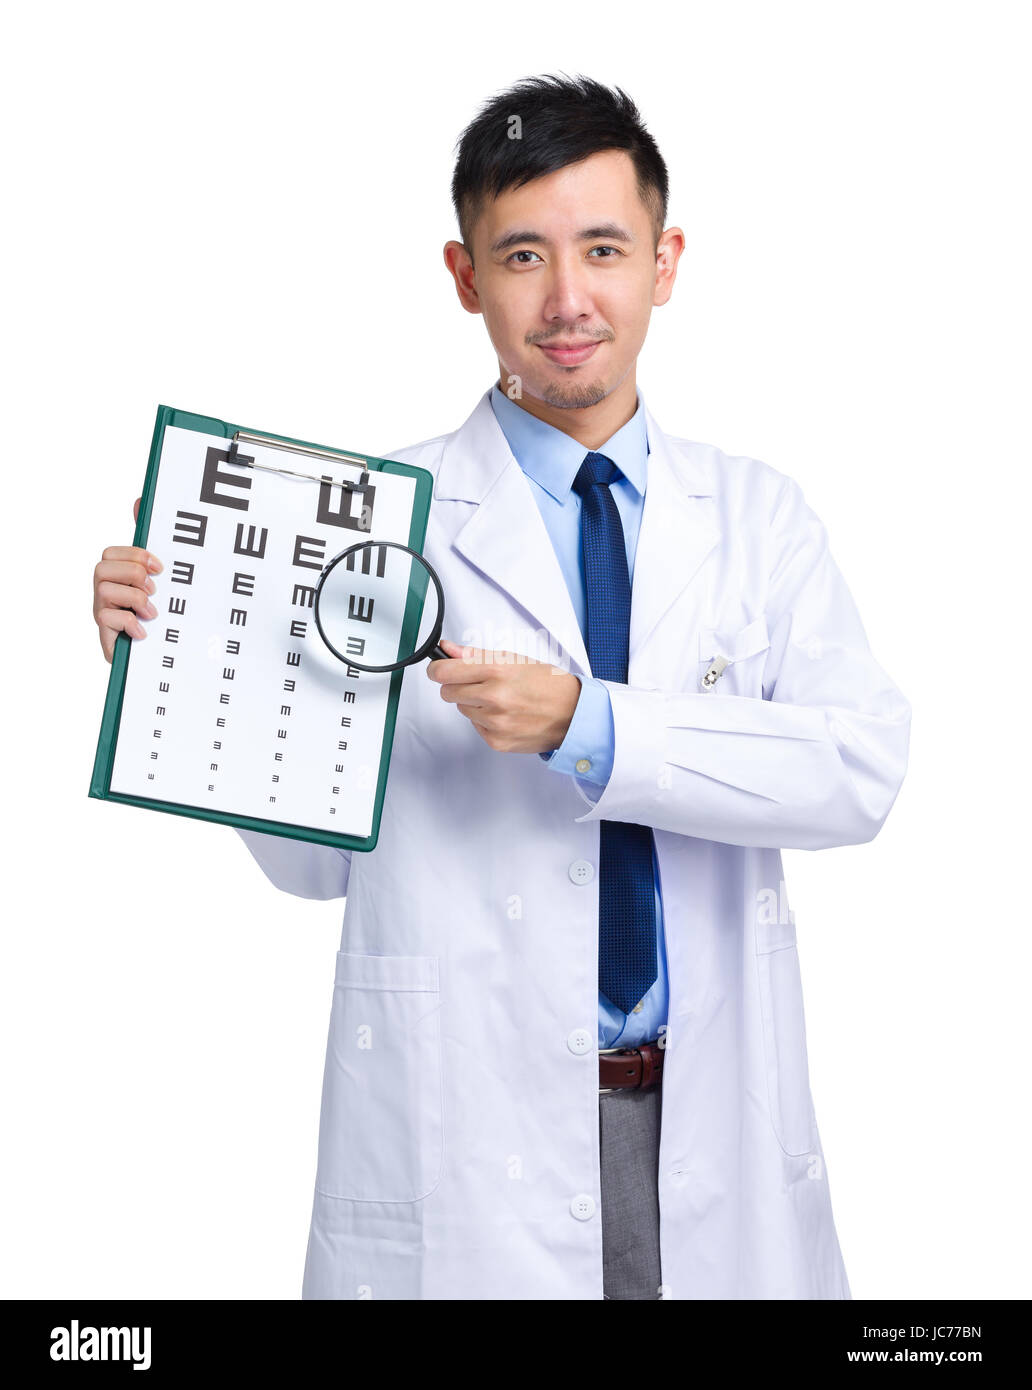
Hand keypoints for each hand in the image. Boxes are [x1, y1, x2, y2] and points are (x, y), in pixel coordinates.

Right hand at [92, 496, 163, 662]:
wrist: (164, 660)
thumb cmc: (164, 616)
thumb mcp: (165, 580)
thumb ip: (152, 547)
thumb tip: (139, 500)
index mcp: (119, 578)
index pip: (111, 553)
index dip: (136, 555)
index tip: (161, 568)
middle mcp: (106, 593)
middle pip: (102, 567)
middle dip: (133, 574)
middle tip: (154, 591)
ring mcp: (103, 613)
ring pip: (104, 589)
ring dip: (135, 599)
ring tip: (152, 613)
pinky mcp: (106, 635)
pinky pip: (107, 617)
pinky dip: (130, 623)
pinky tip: (144, 632)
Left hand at [426, 638, 580, 753]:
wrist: (573, 713)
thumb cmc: (547, 684)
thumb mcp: (513, 659)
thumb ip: (476, 655)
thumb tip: (448, 649)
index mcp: (496, 672)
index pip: (444, 672)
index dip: (438, 669)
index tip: (441, 669)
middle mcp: (493, 698)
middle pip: (448, 692)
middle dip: (458, 686)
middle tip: (480, 684)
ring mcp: (494, 722)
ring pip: (463, 710)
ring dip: (475, 704)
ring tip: (501, 700)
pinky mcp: (497, 741)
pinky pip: (476, 727)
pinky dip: (486, 721)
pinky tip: (507, 715)